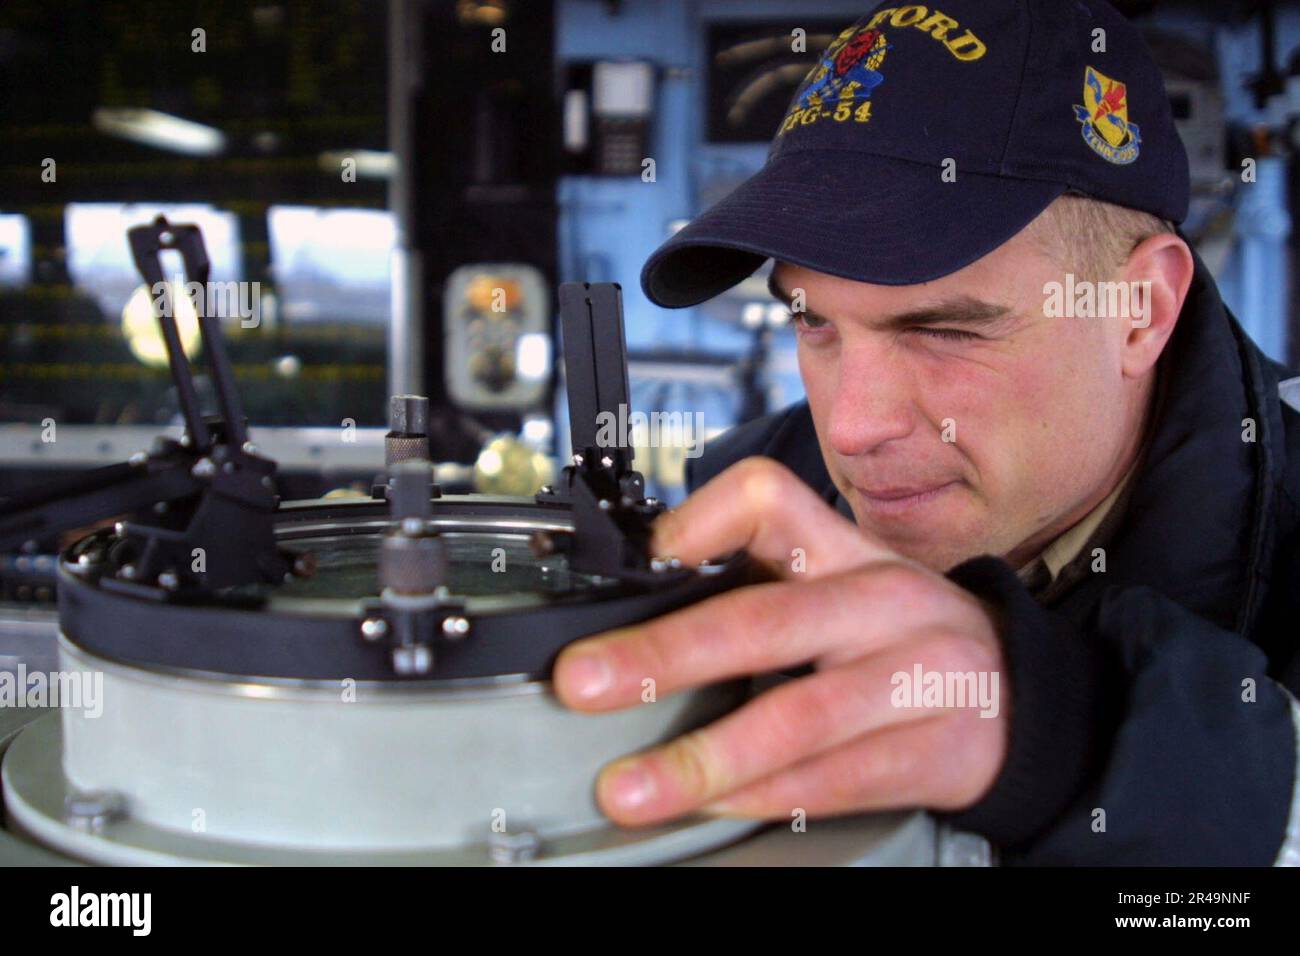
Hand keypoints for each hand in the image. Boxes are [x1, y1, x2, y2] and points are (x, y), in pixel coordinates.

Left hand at [552, 456, 1009, 825]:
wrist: (1019, 692)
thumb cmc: (900, 635)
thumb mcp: (842, 587)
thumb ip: (760, 589)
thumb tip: (637, 622)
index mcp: (845, 552)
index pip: (770, 499)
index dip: (702, 522)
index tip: (647, 558)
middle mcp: (881, 602)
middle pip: (766, 620)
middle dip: (664, 653)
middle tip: (585, 682)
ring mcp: (914, 675)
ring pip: (799, 717)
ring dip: (703, 758)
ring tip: (632, 787)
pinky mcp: (935, 748)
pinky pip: (835, 779)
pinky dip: (762, 797)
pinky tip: (712, 806)